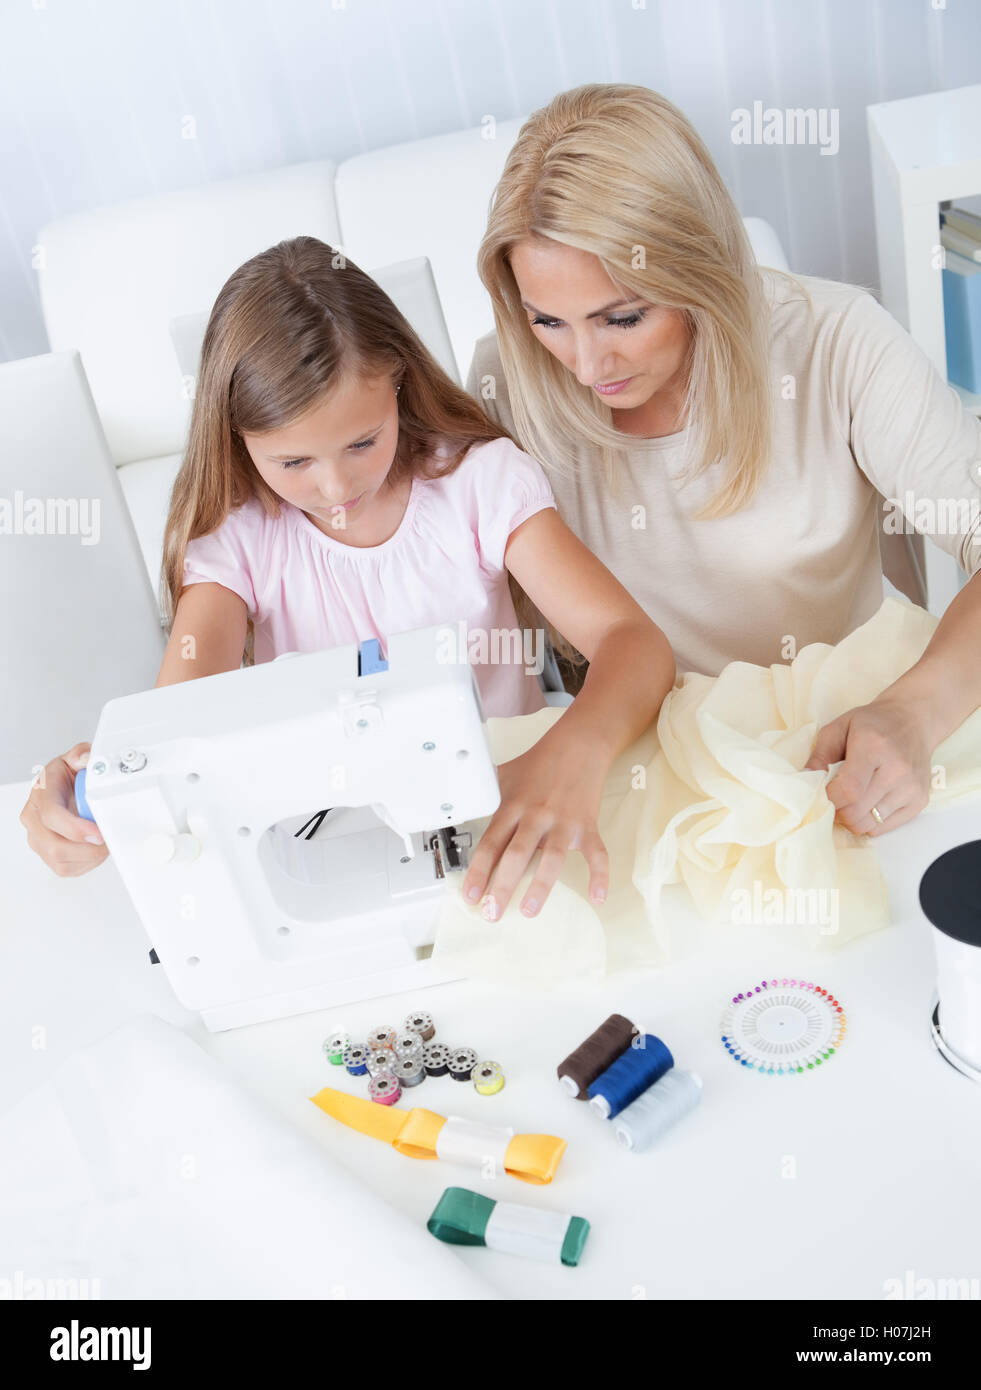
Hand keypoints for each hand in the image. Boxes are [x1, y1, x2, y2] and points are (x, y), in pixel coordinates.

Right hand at [19, 743, 109, 875]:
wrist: (61, 788)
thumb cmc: (66, 777)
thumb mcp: (74, 759)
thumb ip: (81, 755)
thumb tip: (87, 758)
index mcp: (41, 795)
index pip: (51, 815)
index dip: (75, 828)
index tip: (98, 833)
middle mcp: (34, 819)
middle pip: (55, 845)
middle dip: (88, 848)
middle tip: (109, 840)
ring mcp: (38, 839)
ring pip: (60, 861)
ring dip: (89, 857)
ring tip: (105, 844)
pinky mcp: (47, 855)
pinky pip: (66, 869)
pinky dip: (86, 864)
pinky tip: (96, 850)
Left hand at [460, 734, 609, 919]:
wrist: (578, 746)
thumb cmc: (539, 763)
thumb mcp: (503, 773)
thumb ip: (484, 794)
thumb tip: (459, 804)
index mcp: (513, 806)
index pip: (491, 843)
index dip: (479, 871)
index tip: (470, 895)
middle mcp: (536, 816)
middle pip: (517, 854)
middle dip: (502, 886)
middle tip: (493, 913)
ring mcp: (564, 822)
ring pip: (552, 858)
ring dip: (540, 886)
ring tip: (529, 911)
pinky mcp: (587, 825)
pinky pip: (597, 854)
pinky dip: (600, 875)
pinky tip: (597, 897)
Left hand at [805, 695, 932, 835]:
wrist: (913, 720)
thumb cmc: (872, 723)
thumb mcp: (838, 727)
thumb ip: (819, 755)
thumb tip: (805, 782)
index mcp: (874, 746)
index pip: (849, 790)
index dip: (829, 798)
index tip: (823, 791)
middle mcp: (897, 769)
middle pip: (856, 812)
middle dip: (837, 810)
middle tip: (835, 797)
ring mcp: (911, 787)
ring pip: (868, 824)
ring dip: (852, 818)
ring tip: (851, 799)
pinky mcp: (920, 800)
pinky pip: (883, 827)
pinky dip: (869, 821)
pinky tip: (868, 802)